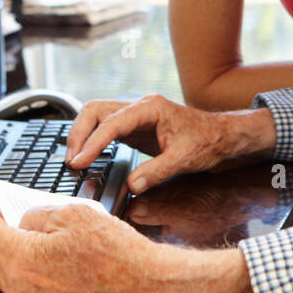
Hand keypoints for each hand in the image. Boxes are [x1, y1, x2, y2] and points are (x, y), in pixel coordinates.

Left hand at [0, 169, 151, 292]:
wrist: (147, 290)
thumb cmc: (119, 256)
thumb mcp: (74, 215)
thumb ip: (38, 214)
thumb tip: (25, 220)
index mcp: (20, 261)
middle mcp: (20, 287)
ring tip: (3, 213)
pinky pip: (18, 278)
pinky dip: (15, 256)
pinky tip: (28, 240)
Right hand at [65, 95, 275, 194]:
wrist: (220, 135)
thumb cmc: (206, 141)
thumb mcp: (184, 159)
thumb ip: (157, 171)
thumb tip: (132, 185)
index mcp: (150, 108)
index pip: (112, 122)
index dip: (93, 143)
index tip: (80, 161)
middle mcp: (138, 106)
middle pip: (95, 110)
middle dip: (79, 134)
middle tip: (72, 162)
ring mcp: (134, 115)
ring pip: (96, 116)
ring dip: (82, 135)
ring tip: (75, 160)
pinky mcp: (133, 126)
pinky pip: (104, 127)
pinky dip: (92, 139)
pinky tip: (87, 156)